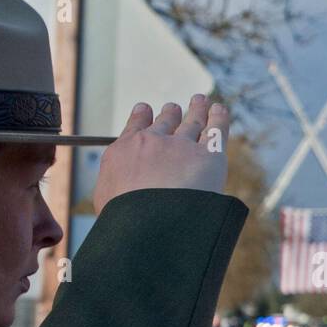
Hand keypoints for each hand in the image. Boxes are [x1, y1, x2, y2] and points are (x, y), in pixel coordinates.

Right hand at [92, 94, 228, 215]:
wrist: (148, 225)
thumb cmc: (122, 221)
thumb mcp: (105, 201)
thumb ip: (113, 187)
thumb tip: (117, 192)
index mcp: (125, 151)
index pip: (135, 127)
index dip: (141, 116)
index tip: (144, 108)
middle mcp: (153, 142)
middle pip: (165, 121)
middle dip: (170, 113)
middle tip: (173, 107)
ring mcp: (181, 146)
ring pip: (192, 121)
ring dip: (197, 109)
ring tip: (200, 101)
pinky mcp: (208, 157)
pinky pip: (216, 130)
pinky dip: (219, 118)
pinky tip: (220, 110)